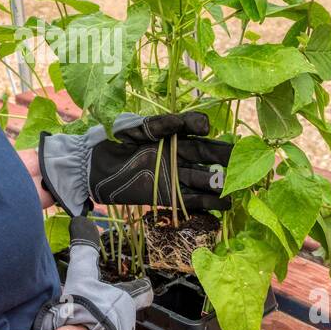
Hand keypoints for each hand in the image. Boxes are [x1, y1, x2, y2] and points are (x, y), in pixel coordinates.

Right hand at [30, 217, 152, 329]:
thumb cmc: (86, 313)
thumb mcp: (81, 275)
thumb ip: (83, 251)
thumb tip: (82, 223)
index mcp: (125, 302)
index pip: (140, 292)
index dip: (141, 288)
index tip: (144, 286)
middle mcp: (127, 325)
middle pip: (121, 315)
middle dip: (110, 312)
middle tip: (94, 307)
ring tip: (82, 325)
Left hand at [39, 111, 231, 217]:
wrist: (89, 165)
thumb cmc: (111, 139)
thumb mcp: (135, 127)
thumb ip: (162, 125)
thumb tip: (192, 123)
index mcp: (170, 134)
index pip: (195, 130)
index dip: (206, 132)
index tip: (211, 133)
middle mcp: (175, 154)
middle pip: (204, 157)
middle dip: (223, 160)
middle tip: (241, 164)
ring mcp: (172, 175)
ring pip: (201, 179)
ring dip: (218, 184)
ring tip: (234, 189)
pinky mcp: (165, 195)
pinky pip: (189, 199)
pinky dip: (206, 203)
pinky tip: (223, 205)